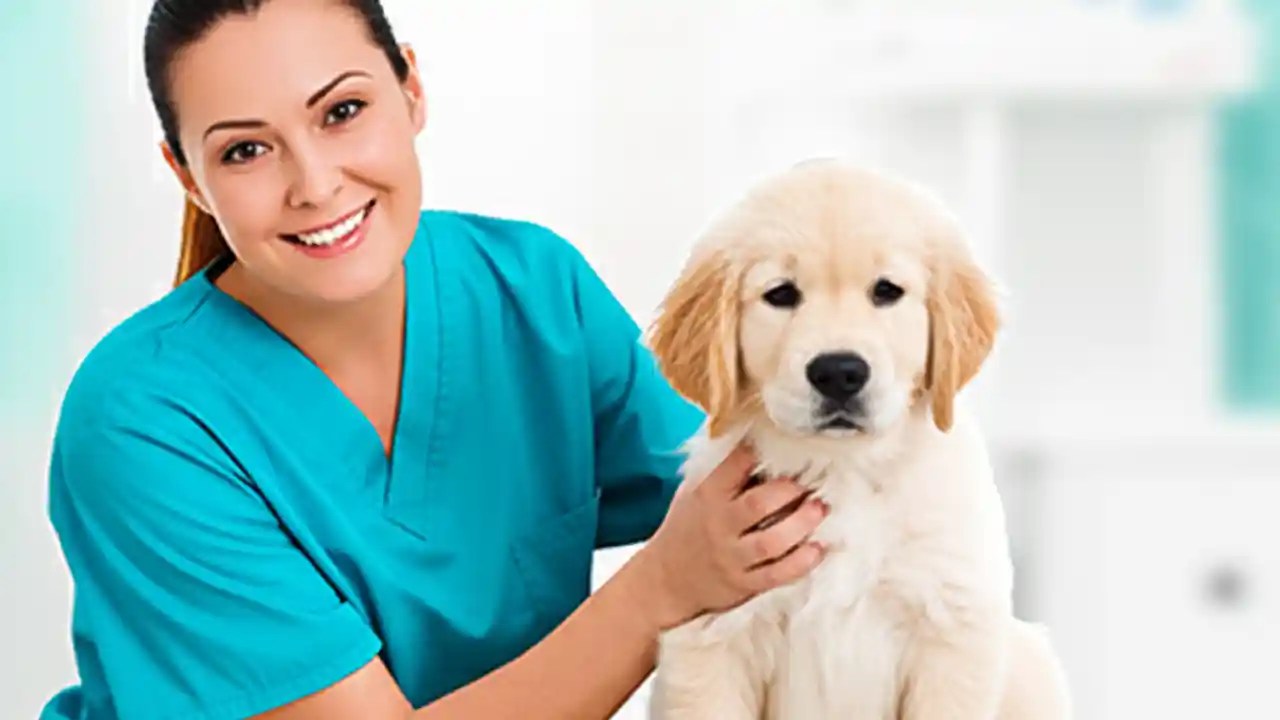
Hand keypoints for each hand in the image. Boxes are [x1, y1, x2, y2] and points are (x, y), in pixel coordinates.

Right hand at [635, 445, 828, 629]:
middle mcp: (719, 525)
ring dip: (800, 524)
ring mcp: (732, 557)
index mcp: (707, 495)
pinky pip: (776, 574)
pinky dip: (800, 562)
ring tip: (819, 509)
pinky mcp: (744, 584)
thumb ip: (721, 473)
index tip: (782, 442)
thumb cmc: (686, 527)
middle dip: (789, 491)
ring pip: (771, 542)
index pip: (733, 467)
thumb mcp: (693, 493)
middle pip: (758, 505)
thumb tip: (757, 439)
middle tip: (809, 483)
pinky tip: (817, 549)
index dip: (758, 452)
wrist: (666, 579)